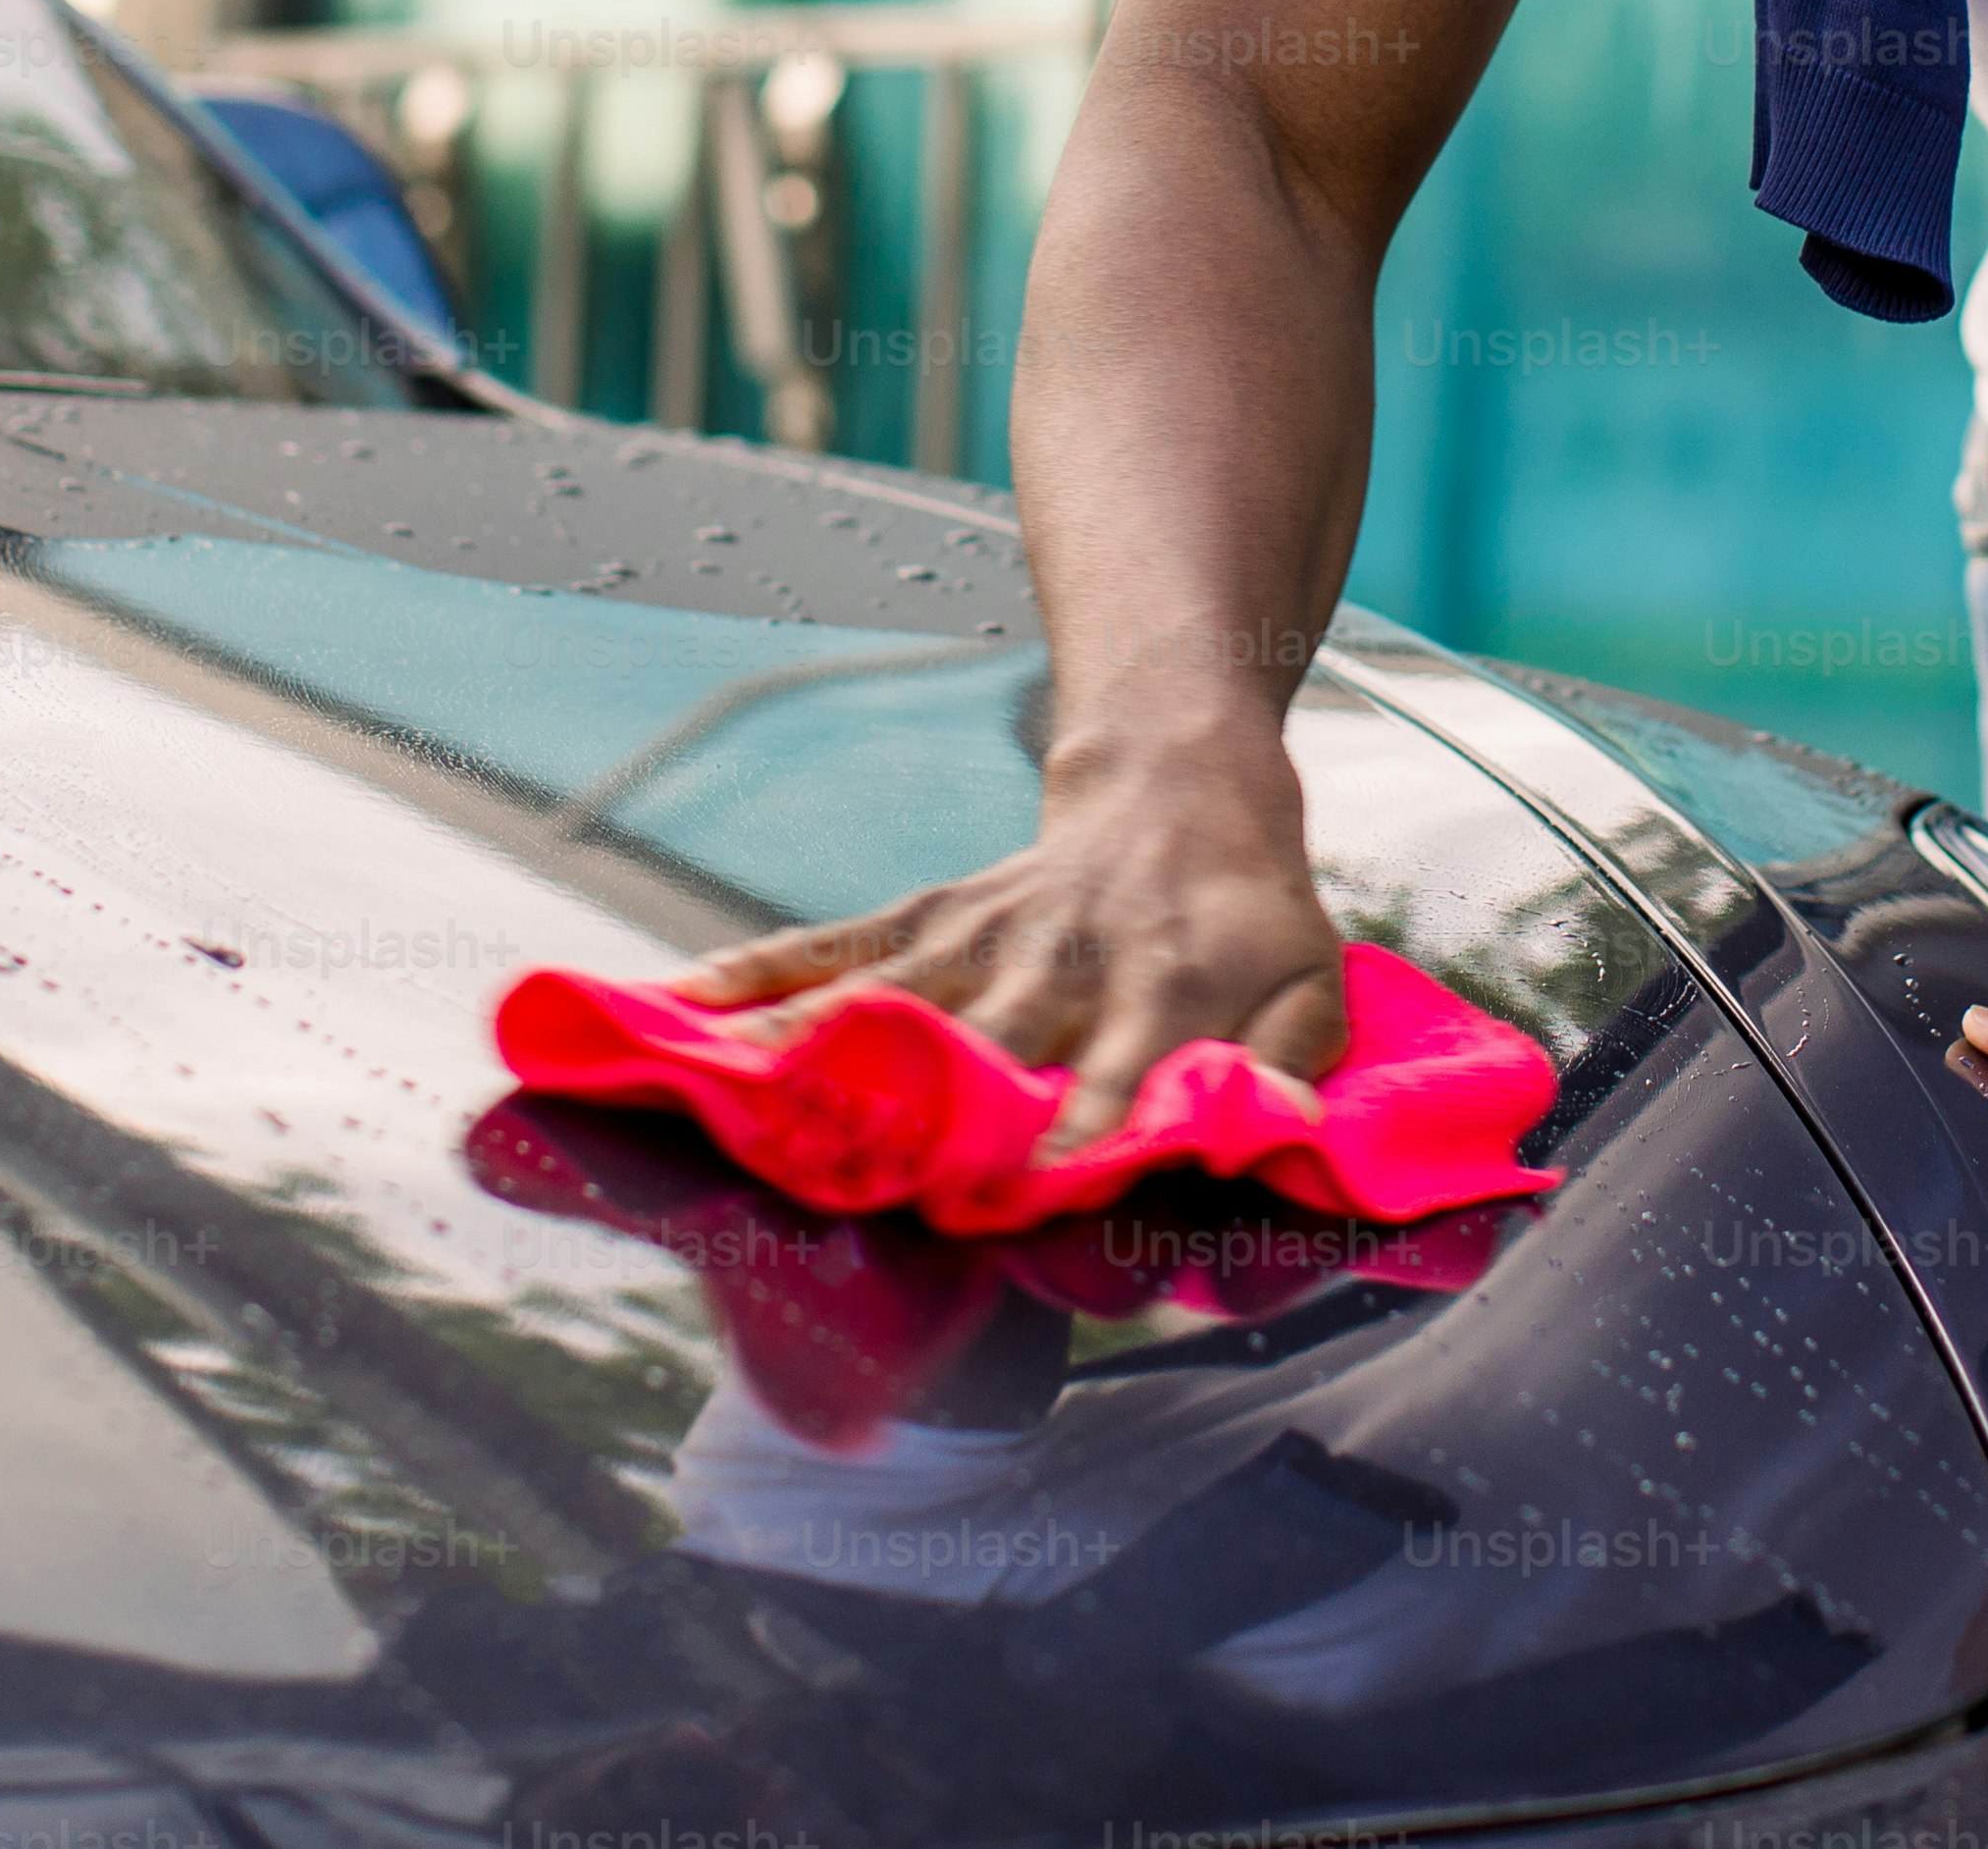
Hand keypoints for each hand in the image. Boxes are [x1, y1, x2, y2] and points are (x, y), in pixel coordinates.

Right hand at [677, 729, 1346, 1158]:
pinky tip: (675, 1005)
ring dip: (803, 1051)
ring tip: (715, 1097)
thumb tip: (1279, 1124)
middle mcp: (1058, 969)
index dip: (1067, 1141)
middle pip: (974, 1050)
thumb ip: (1298, 1055)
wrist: (1183, 789)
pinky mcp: (930, 915)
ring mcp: (981, 939)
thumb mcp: (1313, 980)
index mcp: (1161, 994)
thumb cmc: (1249, 918)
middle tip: (836, 1169)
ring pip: (881, 999)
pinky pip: (834, 945)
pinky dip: (752, 974)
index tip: (1014, 1198)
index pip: (1112, 1084)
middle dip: (910, 1114)